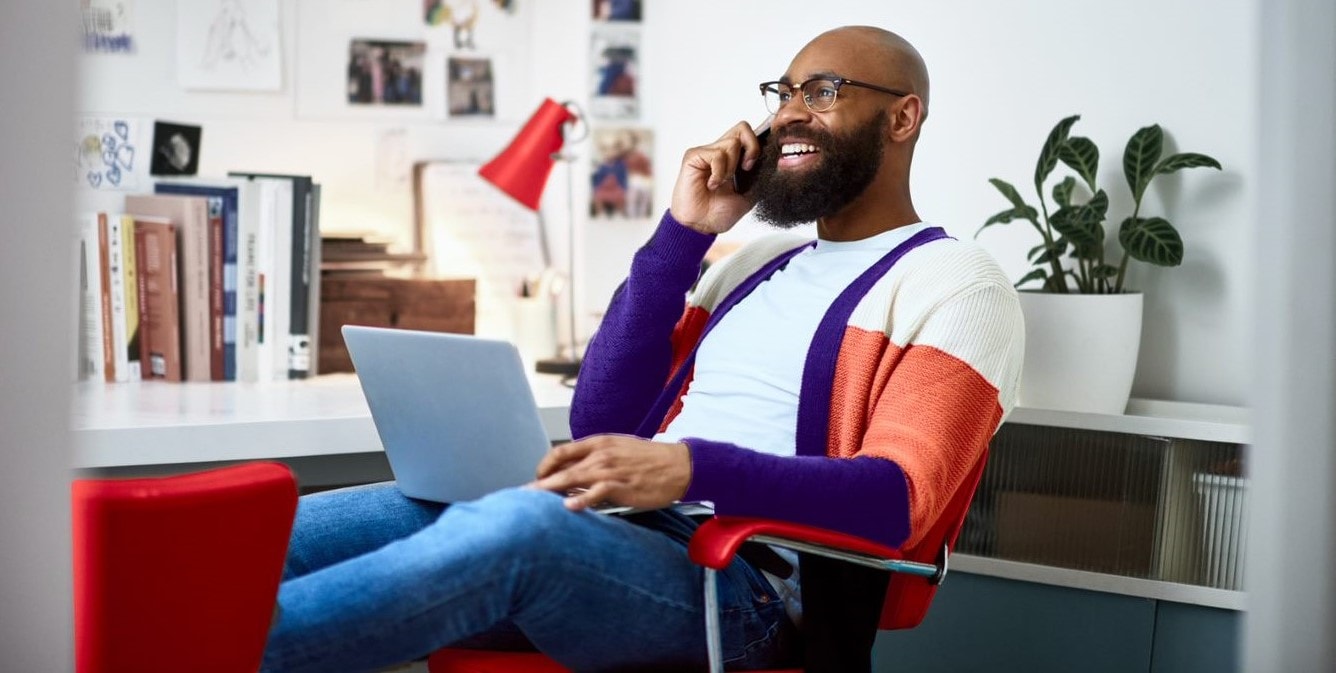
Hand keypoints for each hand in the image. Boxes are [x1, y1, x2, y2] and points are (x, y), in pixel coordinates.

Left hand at [530, 435, 691, 511]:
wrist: (680, 465)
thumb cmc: (650, 460)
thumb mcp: (619, 450)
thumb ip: (596, 459)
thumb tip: (574, 474)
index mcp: (599, 442)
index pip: (561, 451)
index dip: (544, 465)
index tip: (537, 478)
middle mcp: (601, 454)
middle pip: (562, 467)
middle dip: (540, 482)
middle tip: (523, 495)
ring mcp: (611, 469)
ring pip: (573, 478)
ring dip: (551, 490)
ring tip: (533, 501)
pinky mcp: (622, 486)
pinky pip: (597, 492)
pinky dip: (582, 499)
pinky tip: (569, 507)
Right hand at [669, 121, 765, 234]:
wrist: (701, 226)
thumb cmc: (719, 213)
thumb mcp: (749, 195)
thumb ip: (759, 177)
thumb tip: (774, 163)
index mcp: (733, 158)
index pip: (749, 135)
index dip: (759, 143)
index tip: (757, 165)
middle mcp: (720, 151)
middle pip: (743, 128)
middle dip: (752, 148)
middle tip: (746, 169)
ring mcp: (706, 152)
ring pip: (732, 143)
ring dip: (732, 167)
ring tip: (722, 183)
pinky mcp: (694, 156)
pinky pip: (716, 155)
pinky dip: (719, 173)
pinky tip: (711, 185)